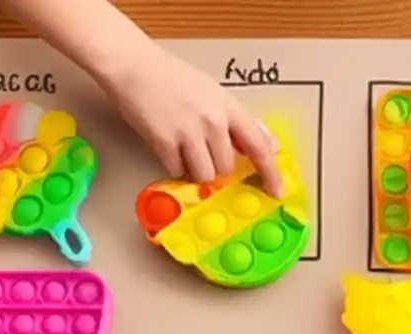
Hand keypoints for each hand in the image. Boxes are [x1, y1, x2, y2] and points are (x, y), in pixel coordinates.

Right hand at [101, 46, 282, 192]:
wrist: (134, 66)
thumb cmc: (172, 78)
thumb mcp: (214, 94)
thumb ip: (239, 122)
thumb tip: (267, 143)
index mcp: (228, 107)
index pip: (258, 146)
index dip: (270, 172)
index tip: (276, 190)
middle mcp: (213, 121)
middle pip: (227, 167)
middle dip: (217, 167)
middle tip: (202, 152)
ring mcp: (188, 132)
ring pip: (205, 175)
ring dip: (196, 170)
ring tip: (184, 149)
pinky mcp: (164, 142)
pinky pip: (177, 171)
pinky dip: (174, 166)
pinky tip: (167, 146)